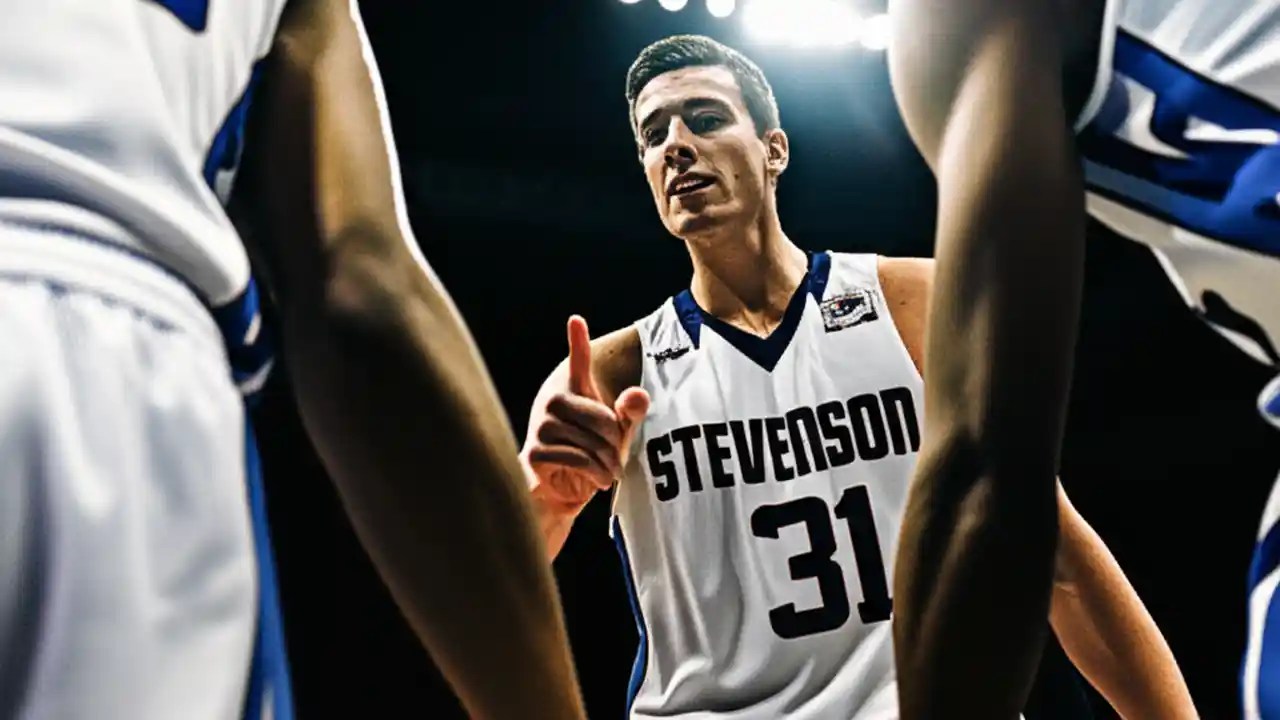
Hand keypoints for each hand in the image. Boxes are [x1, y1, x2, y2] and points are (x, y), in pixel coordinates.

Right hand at [522, 316, 649, 511]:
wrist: (566, 489)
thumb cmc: (593, 454)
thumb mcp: (619, 432)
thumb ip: (630, 413)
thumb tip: (639, 395)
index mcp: (573, 391)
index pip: (577, 363)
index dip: (577, 341)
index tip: (577, 320)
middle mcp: (553, 402)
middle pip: (601, 418)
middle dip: (616, 442)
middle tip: (617, 457)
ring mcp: (541, 426)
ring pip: (591, 441)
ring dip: (608, 461)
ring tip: (607, 470)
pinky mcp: (536, 451)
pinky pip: (579, 458)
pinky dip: (595, 473)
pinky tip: (595, 478)